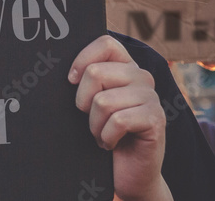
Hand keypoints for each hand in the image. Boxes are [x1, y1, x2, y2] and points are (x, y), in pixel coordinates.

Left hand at [70, 35, 171, 200]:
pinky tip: (111, 143)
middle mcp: (141, 77)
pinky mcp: (156, 118)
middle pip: (95, 73)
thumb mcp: (90, 104)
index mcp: (125, 67)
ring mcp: (151, 97)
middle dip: (83, 103)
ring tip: (102, 133)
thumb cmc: (103, 133)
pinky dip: (106, 137)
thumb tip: (58, 68)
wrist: (127, 172)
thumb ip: (83, 82)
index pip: (106, 43)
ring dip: (94, 125)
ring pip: (103, 101)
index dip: (82, 59)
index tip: (71, 81)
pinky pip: (118, 121)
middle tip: (91, 118)